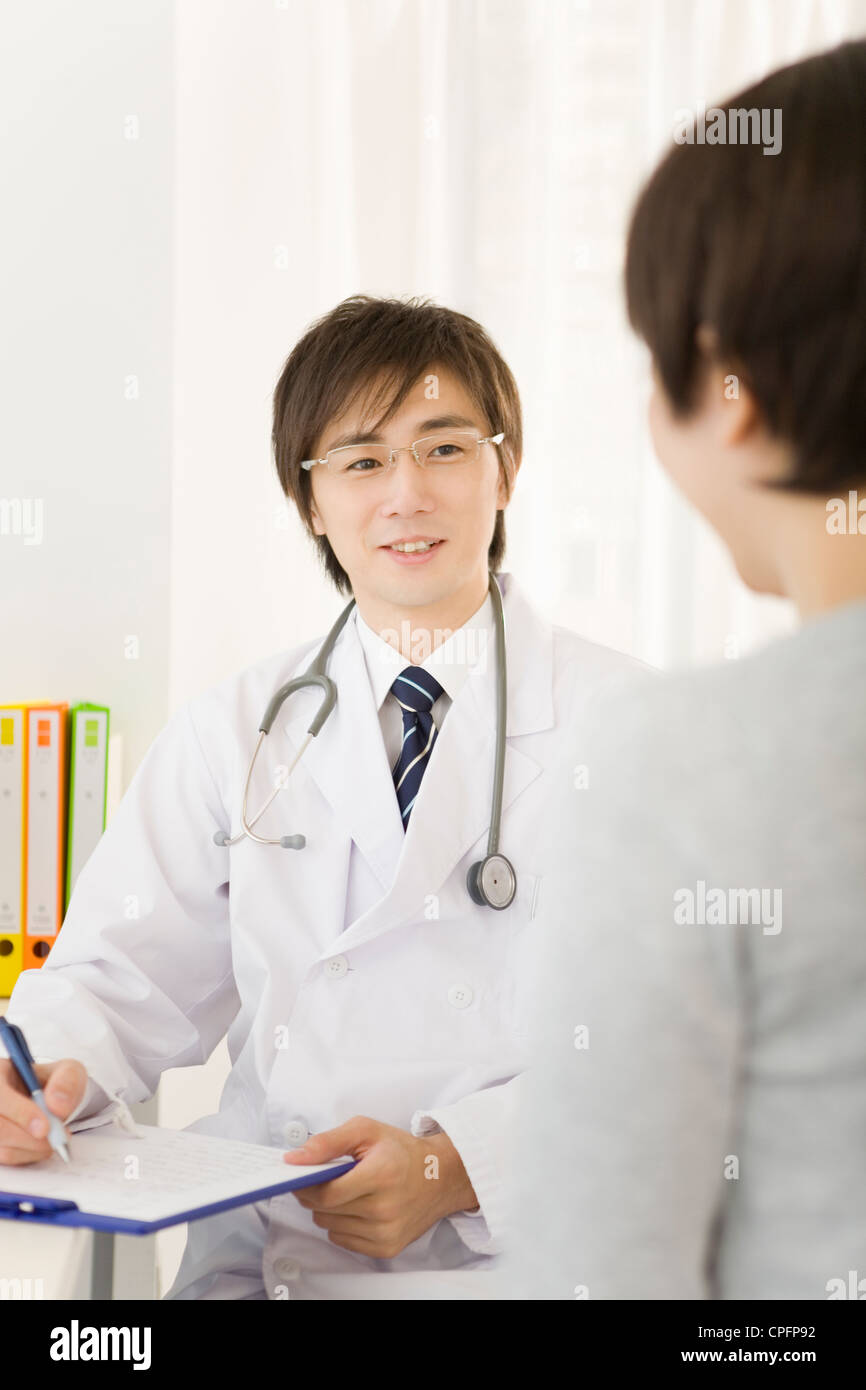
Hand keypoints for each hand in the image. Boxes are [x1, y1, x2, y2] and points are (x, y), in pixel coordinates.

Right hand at [0, 1058, 86, 1164]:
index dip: (20, 1112)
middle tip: (56, 1139)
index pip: (0, 1095)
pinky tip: (40, 1144)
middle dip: (30, 1138)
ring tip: (52, 1139)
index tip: (45, 1127)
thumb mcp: (68, 1071)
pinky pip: (6, 1157)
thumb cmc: (53, 1083)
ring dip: (32, 1149)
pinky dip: (28, 1155)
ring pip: (2, 1148)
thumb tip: (57, 1106)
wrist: (48, 1100)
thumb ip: (67, 1081)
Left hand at [283, 1115, 478, 1257]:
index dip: (306, 1186)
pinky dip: (342, 1224)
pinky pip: (343, 1240)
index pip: (326, 1193)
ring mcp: (386, 1232)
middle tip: (325, 1179)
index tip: (301, 1176)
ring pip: (330, 1227)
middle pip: (324, 1211)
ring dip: (329, 1210)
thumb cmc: (402, 1151)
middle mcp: (385, 1209)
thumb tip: (294, 1158)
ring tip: (346, 1191)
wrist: (441, 1176)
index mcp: (380, 1175)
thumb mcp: (365, 1130)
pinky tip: (357, 1207)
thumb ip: (327, 1142)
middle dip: (315, 1194)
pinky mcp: (387, 1248)